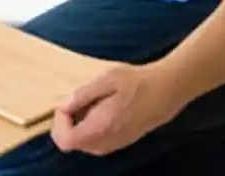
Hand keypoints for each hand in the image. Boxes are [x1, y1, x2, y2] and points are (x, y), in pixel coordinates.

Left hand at [51, 63, 189, 155]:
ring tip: (92, 102)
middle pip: (72, 143)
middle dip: (68, 123)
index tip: (66, 103)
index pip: (65, 141)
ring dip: (79, 125)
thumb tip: (63, 106)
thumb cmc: (137, 82)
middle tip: (77, 100)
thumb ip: (82, 95)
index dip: (59, 123)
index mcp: (100, 128)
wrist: (166, 91)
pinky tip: (101, 108)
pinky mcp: (120, 142)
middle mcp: (106, 142)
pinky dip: (90, 127)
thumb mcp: (106, 80)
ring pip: (83, 143)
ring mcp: (114, 144)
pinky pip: (95, 141)